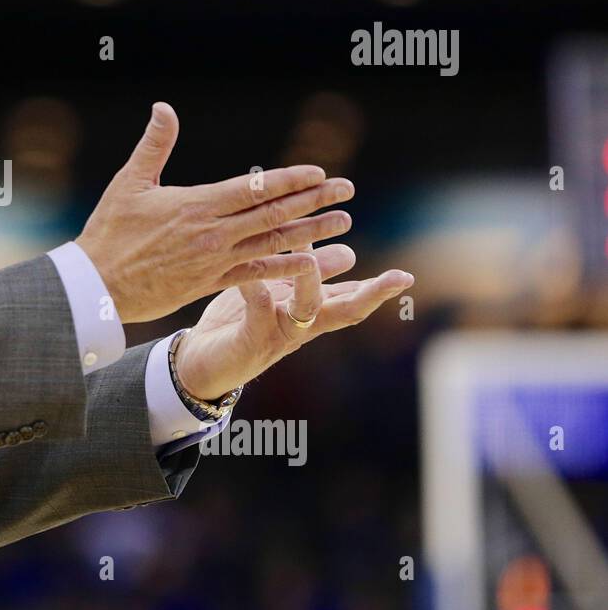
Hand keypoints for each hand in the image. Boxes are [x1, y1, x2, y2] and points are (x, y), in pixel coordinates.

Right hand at [77, 102, 354, 322]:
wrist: (97, 285)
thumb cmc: (109, 232)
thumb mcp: (130, 182)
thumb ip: (154, 144)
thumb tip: (164, 107)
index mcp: (197, 203)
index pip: (255, 187)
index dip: (290, 179)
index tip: (319, 172)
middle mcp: (213, 232)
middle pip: (274, 213)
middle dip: (315, 200)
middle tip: (347, 190)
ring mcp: (215, 260)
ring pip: (273, 243)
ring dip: (312, 233)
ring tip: (343, 223)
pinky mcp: (210, 283)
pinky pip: (256, 274)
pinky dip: (286, 268)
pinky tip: (313, 263)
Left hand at [173, 242, 414, 400]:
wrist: (203, 358)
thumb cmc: (244, 319)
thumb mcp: (280, 292)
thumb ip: (309, 274)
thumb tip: (346, 250)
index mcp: (311, 311)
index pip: (351, 298)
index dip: (379, 289)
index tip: (406, 276)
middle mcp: (301, 323)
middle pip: (344, 310)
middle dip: (371, 294)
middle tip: (397, 280)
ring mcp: (279, 333)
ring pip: (306, 309)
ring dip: (312, 283)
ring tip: (316, 260)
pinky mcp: (252, 339)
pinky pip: (259, 309)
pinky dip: (258, 288)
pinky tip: (256, 272)